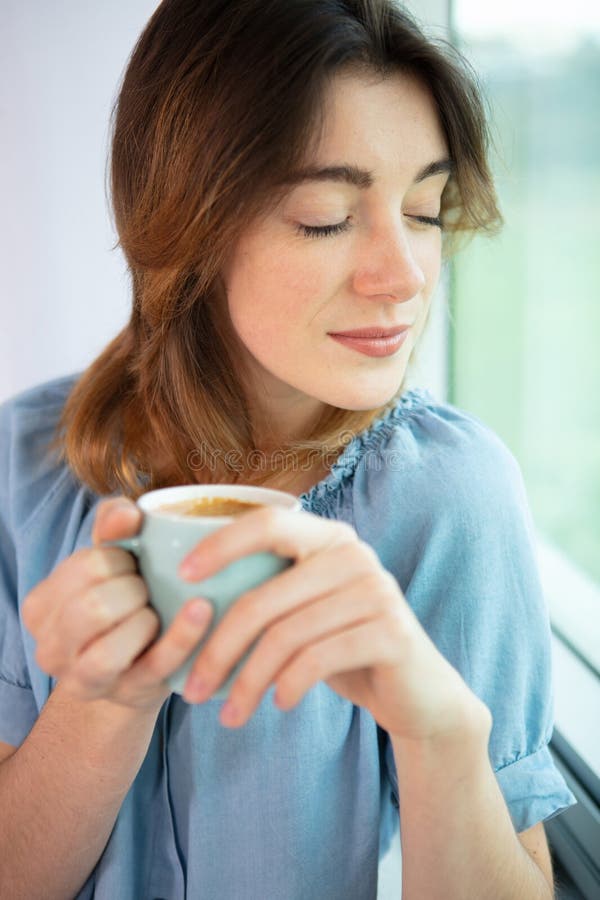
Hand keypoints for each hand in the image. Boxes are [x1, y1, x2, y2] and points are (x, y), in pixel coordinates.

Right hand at [22, 497, 213, 712]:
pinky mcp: (131, 693)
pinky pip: (158, 664)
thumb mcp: (111, 560)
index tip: (130, 564)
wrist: (134, 668)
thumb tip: (128, 514)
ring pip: (110, 650)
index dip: (119, 558)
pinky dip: (183, 634)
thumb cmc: (121, 601)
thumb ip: (112, 525)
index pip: (85, 567)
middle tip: (146, 588)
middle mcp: (51, 649)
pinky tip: (202, 610)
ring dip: (144, 620)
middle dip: (131, 590)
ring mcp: (86, 680)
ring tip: (156, 610)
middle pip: (93, 609)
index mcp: (41, 607)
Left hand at [178, 505, 484, 735]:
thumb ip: (269, 596)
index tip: (182, 576)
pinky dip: (287, 687)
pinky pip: (316, 659)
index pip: (268, 523)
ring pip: (285, 636)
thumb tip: (187, 607)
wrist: (419, 695)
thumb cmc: (345, 651)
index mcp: (329, 538)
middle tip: (192, 691)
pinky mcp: (390, 631)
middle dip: (219, 649)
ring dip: (247, 682)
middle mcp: (354, 555)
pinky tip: (278, 704)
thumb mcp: (306, 615)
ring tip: (230, 715)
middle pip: (264, 597)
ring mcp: (376, 590)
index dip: (221, 545)